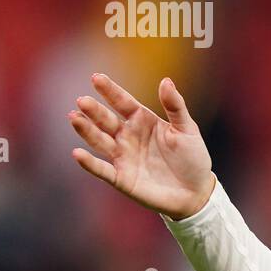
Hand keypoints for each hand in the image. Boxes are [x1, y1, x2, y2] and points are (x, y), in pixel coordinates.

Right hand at [68, 72, 215, 219]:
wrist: (196, 192)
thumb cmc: (192, 158)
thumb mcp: (187, 129)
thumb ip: (175, 106)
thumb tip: (166, 80)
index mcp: (143, 121)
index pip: (123, 102)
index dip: (110, 91)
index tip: (96, 77)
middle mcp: (128, 136)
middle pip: (107, 120)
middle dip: (94, 111)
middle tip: (82, 101)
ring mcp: (123, 157)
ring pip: (100, 141)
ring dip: (86, 130)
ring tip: (74, 117)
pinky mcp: (121, 178)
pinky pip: (102, 170)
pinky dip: (89, 163)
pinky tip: (77, 153)